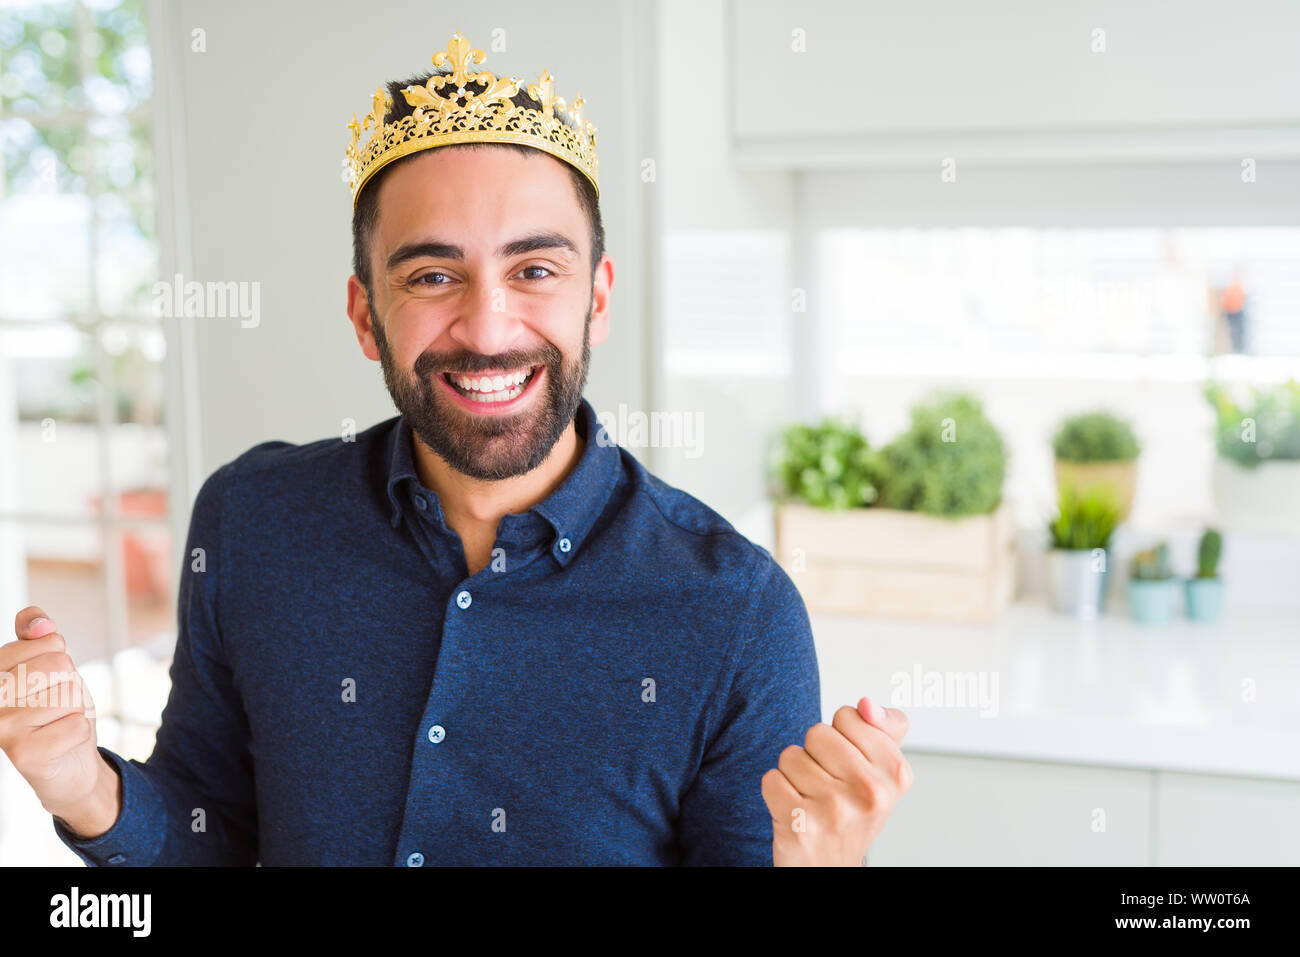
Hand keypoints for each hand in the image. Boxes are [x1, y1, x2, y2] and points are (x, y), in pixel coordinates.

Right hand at [1, 607, 114, 830]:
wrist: (69, 764)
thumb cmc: (57, 710)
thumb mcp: (51, 665)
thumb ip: (37, 636)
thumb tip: (41, 625)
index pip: (49, 640)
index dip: (62, 657)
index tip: (48, 680)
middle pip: (59, 664)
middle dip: (70, 683)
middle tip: (56, 705)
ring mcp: (2, 728)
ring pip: (70, 694)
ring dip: (74, 709)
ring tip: (57, 723)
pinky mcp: (23, 754)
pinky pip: (76, 724)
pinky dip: (79, 732)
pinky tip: (61, 743)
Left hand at [761, 696, 912, 865]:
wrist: (831, 868)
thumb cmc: (854, 812)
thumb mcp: (882, 770)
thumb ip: (884, 727)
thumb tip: (867, 704)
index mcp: (896, 772)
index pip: (848, 715)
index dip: (842, 736)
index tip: (850, 764)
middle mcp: (870, 792)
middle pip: (817, 732)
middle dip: (815, 754)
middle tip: (829, 784)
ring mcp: (835, 809)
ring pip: (791, 755)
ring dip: (794, 774)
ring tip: (812, 798)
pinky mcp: (799, 823)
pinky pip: (771, 778)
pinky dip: (776, 790)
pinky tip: (794, 809)